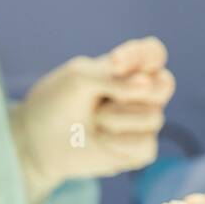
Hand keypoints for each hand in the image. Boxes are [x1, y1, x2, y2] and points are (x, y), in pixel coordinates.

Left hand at [10, 37, 175, 203]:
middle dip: (135, 92)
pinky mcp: (139, 150)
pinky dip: (119, 144)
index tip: (114, 63)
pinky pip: (146, 145)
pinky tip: (101, 142)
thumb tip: (147, 85)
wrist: (38, 143)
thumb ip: (114, 77)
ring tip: (94, 122)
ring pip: (153, 117)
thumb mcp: (79, 78)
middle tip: (107, 98)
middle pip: (165, 85)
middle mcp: (140, 94)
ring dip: (116, 119)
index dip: (142, 56)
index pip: (154, 53)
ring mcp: (142, 122)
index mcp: (126, 69)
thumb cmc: (56, 104)